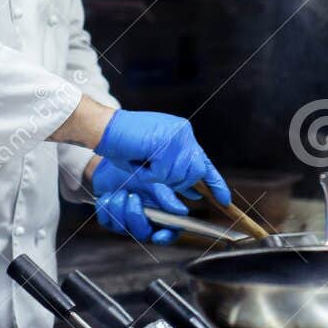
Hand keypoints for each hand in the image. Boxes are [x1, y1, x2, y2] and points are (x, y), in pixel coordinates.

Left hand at [89, 157, 189, 243]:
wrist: (113, 167)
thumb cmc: (138, 174)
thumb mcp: (154, 184)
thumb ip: (166, 199)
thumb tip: (182, 212)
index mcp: (160, 214)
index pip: (168, 233)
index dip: (165, 237)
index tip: (158, 236)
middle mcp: (144, 223)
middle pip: (142, 233)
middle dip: (135, 215)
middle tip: (133, 196)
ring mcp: (126, 224)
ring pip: (122, 227)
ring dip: (119, 206)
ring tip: (121, 191)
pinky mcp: (109, 221)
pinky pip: (107, 221)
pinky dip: (106, 206)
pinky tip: (110, 195)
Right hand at [93, 110, 229, 204]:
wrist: (103, 127)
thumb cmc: (123, 145)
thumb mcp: (153, 163)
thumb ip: (174, 175)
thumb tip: (195, 193)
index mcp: (183, 136)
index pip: (204, 162)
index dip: (215, 183)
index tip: (225, 200)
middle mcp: (184, 133)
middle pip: (195, 173)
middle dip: (177, 182)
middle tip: (154, 172)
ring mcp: (177, 135)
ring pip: (179, 175)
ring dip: (158, 177)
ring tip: (143, 162)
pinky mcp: (167, 141)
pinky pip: (163, 173)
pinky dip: (149, 174)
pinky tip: (140, 160)